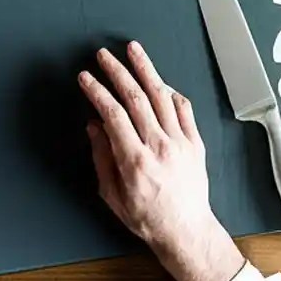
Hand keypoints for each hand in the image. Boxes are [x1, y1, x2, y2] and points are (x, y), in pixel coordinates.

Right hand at [78, 41, 244, 280]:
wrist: (185, 230)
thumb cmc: (146, 217)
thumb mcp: (112, 194)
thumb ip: (102, 157)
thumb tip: (94, 126)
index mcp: (135, 161)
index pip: (113, 114)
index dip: (97, 92)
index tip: (85, 78)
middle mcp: (160, 146)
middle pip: (136, 98)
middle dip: (117, 72)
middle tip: (103, 56)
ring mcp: (180, 142)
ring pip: (161, 96)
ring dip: (146, 69)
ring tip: (133, 50)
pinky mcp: (195, 142)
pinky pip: (184, 108)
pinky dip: (171, 90)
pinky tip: (160, 80)